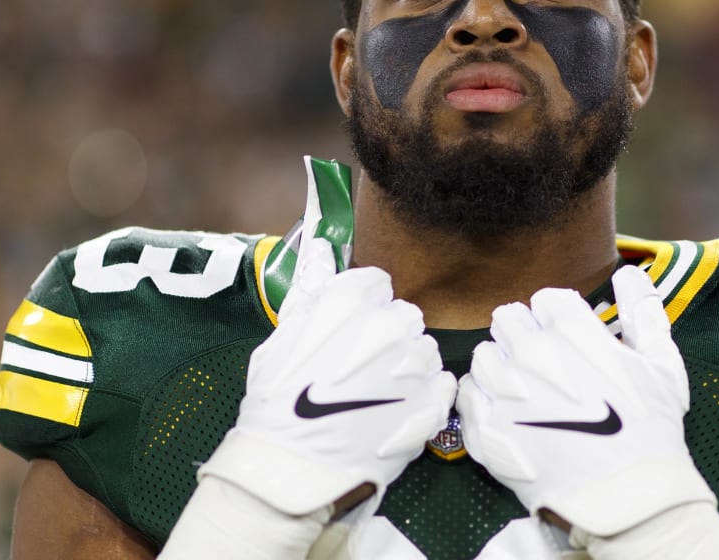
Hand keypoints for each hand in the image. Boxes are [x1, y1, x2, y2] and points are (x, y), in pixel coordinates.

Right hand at [199, 237, 456, 515]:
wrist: (292, 467)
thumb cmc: (277, 404)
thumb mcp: (280, 340)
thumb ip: (310, 297)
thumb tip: (319, 252)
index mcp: (350, 304)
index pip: (376, 284)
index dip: (363, 307)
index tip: (352, 329)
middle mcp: (388, 325)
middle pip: (403, 315)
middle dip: (386, 335)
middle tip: (362, 367)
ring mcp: (414, 364)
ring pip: (423, 349)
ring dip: (407, 365)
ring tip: (378, 395)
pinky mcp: (432, 400)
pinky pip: (441, 382)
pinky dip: (425, 393)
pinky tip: (397, 409)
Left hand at [456, 265, 714, 536]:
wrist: (628, 497)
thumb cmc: (649, 429)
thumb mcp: (662, 364)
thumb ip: (644, 311)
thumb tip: (630, 273)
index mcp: (569, 332)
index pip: (545, 300)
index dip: (559, 317)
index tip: (570, 337)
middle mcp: (529, 355)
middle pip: (507, 319)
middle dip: (526, 333)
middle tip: (545, 360)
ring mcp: (504, 393)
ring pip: (484, 355)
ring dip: (502, 363)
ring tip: (526, 386)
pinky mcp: (487, 430)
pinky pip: (469, 395)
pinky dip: (484, 398)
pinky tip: (507, 409)